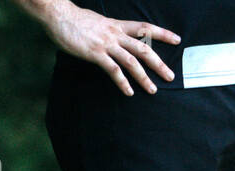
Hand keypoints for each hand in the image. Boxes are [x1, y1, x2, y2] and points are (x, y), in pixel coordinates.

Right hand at [42, 4, 179, 94]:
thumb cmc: (75, 19)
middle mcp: (115, 34)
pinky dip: (122, 82)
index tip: (176, 39)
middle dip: (159, 63)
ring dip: (144, 77)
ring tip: (153, 90)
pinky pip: (113, 70)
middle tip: (170, 76)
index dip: (162, 33)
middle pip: (144, 48)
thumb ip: (108, 32)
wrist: (58, 14)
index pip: (145, 28)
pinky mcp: (95, 53)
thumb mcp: (98, 22)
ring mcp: (106, 44)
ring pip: (132, 61)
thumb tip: (113, 40)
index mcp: (117, 25)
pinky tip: (128, 92)